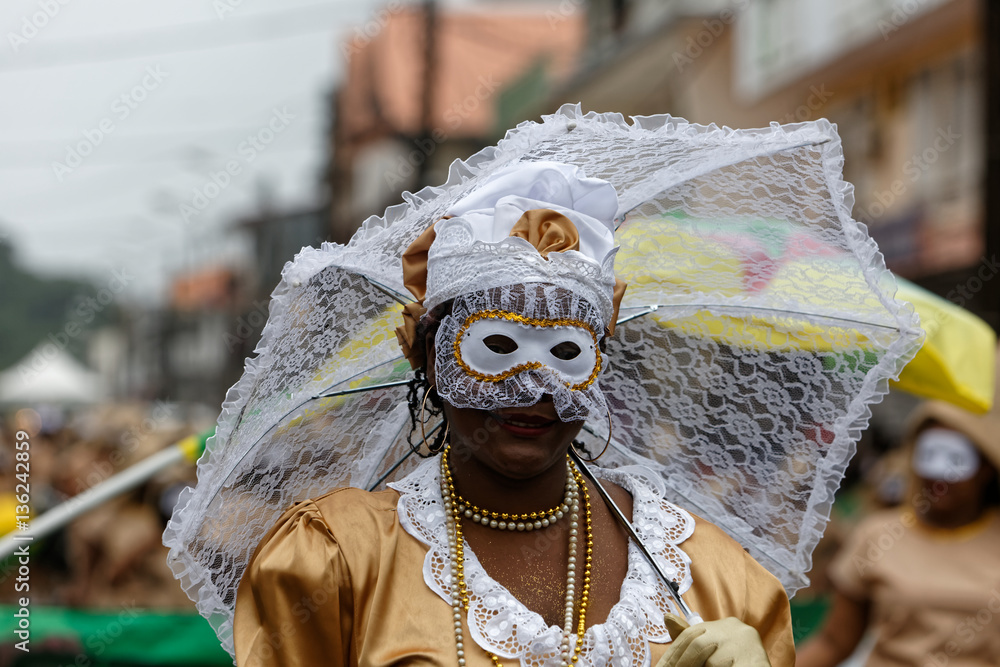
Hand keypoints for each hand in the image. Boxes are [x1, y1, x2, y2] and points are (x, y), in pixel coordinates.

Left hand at [655, 614, 771, 666]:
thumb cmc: (733, 662)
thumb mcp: (711, 651)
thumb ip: (690, 639)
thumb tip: (667, 617)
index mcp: (724, 626)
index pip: (690, 634)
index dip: (673, 654)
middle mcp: (737, 630)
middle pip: (698, 645)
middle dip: (682, 664)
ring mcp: (747, 645)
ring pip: (713, 661)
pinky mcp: (755, 662)